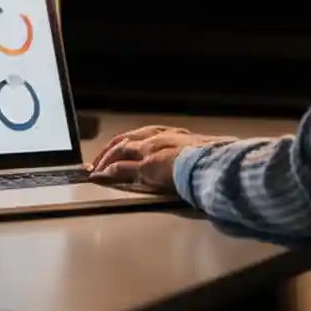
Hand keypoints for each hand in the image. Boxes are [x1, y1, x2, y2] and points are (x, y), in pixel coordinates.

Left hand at [87, 125, 235, 192]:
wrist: (215, 164)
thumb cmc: (215, 159)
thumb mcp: (202, 150)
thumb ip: (192, 152)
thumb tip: (198, 157)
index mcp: (172, 133)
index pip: (144, 134)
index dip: (129, 141)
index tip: (121, 147)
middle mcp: (157, 137)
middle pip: (126, 139)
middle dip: (110, 148)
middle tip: (99, 158)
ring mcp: (149, 151)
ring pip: (120, 151)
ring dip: (105, 160)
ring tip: (94, 169)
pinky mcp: (145, 167)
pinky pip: (120, 169)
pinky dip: (107, 173)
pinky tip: (98, 178)